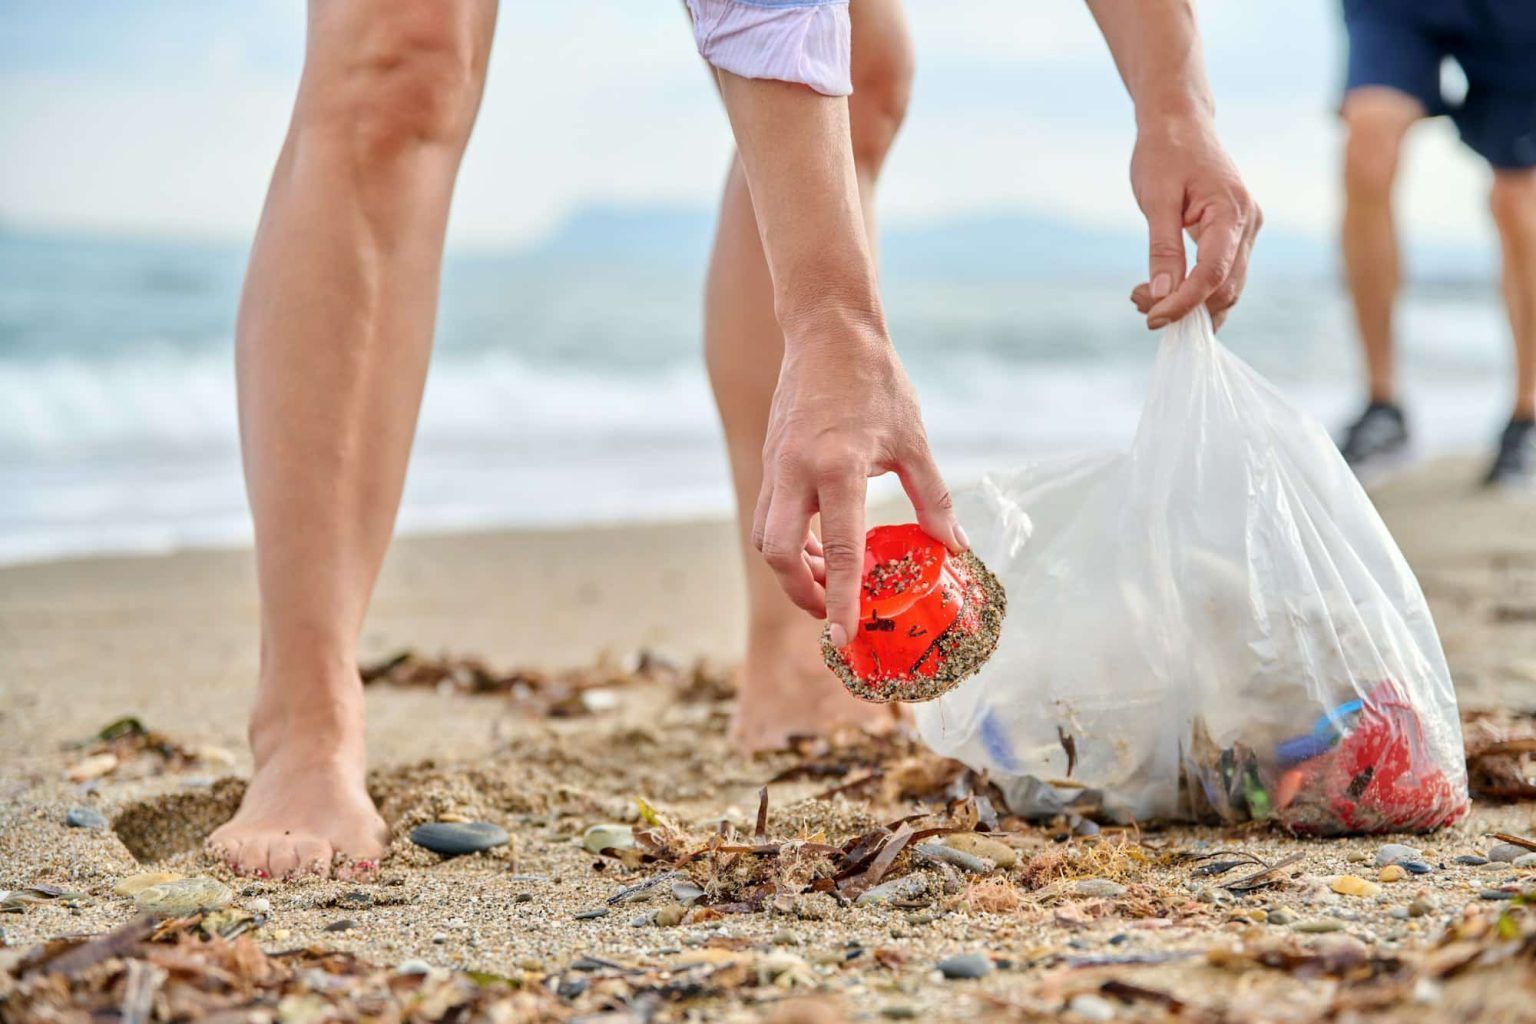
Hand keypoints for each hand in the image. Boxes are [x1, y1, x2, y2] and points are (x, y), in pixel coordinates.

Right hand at [753, 311, 966, 646]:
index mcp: (838, 466)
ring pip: (768, 537)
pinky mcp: (771, 461)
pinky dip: (792, 541)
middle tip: (833, 611)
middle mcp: (796, 471)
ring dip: (795, 568)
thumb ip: (932, 498)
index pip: (840, 548)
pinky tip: (823, 543)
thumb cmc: (875, 380)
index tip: (843, 637)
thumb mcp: (913, 439)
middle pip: (780, 554)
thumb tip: (952, 546)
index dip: (841, 599)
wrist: (826, 330)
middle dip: (802, 592)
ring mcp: (777, 466)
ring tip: (831, 579)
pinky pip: (771, 515)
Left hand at [1127, 115, 1260, 331]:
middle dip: (1184, 306)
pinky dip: (1193, 290)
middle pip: (1225, 289)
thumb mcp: (1155, 198)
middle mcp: (1248, 224)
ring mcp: (1245, 230)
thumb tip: (1163, 294)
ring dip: (1188, 303)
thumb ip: (1163, 248)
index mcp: (1231, 212)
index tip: (1153, 319)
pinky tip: (1161, 289)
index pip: (1213, 274)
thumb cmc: (1165, 152)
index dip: (1184, 303)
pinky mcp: (1234, 235)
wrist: (1179, 122)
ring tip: (1144, 295)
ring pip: (1225, 287)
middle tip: (1140, 303)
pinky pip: (1220, 274)